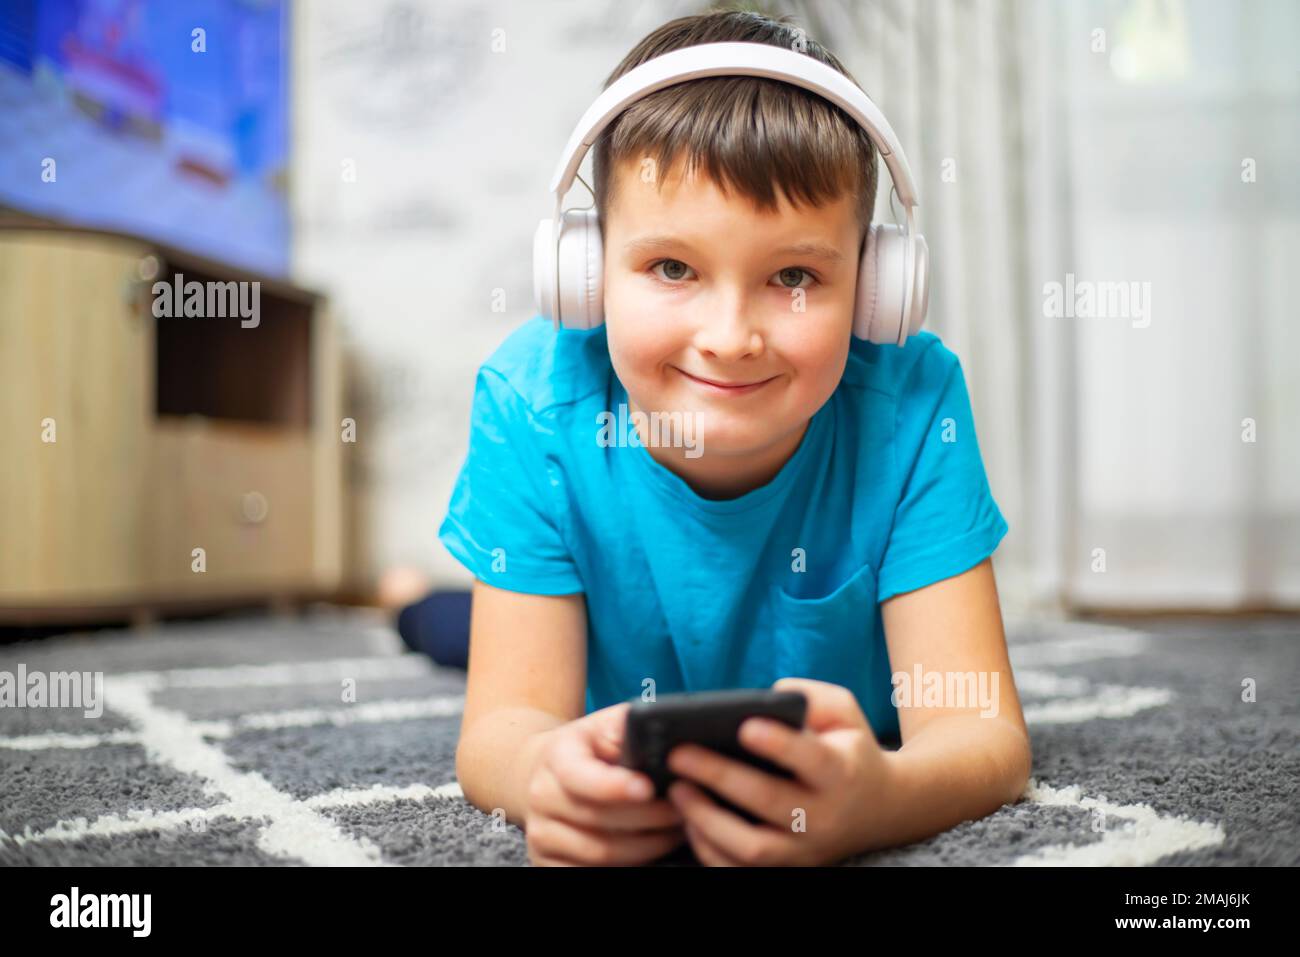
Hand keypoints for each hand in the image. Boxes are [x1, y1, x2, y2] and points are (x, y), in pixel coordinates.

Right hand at [522, 702, 687, 865]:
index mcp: (556, 756)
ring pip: (600, 854)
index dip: (614, 786)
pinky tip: (649, 848)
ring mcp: (540, 833)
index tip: (648, 788)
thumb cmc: (588, 748)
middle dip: (649, 818)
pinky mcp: (545, 861)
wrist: (542, 772)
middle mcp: (541, 796)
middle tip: (683, 810)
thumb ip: (632, 728)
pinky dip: (628, 865)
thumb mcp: (605, 725)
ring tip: (674, 831)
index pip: (579, 775)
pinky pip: (591, 873)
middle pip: (598, 819)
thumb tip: (672, 743)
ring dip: (646, 847)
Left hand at [666, 677, 892, 865]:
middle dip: (719, 776)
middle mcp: (825, 815)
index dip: (778, 744)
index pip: (811, 759)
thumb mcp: (844, 712)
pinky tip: (688, 820)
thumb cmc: (849, 749)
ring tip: (677, 790)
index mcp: (842, 771)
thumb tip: (762, 698)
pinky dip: (709, 850)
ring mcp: (806, 849)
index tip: (744, 726)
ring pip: (752, 847)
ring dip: (707, 820)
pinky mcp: (788, 867)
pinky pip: (740, 869)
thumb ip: (808, 697)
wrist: (881, 808)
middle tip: (679, 754)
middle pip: (769, 801)